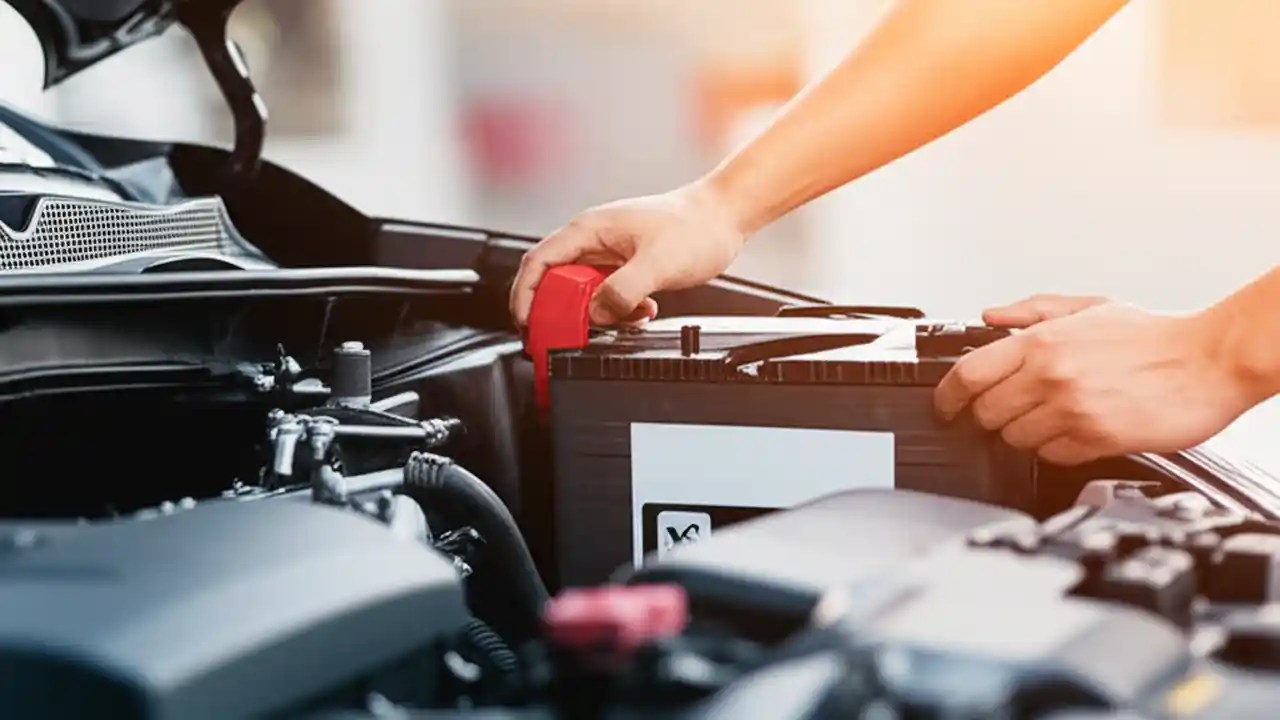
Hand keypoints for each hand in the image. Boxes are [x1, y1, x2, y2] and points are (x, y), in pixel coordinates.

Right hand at [509, 181, 747, 326]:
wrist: (727, 216)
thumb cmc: (696, 226)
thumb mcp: (657, 264)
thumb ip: (621, 292)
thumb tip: (595, 315)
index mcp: (589, 230)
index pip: (538, 263)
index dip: (525, 296)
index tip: (528, 324)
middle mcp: (594, 239)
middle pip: (556, 280)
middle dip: (559, 312)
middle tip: (565, 336)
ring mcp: (610, 251)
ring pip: (584, 290)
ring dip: (596, 313)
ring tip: (617, 322)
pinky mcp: (627, 264)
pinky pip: (608, 292)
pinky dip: (618, 309)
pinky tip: (639, 312)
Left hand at [934, 300, 1255, 465]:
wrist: (1209, 363)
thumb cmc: (1153, 337)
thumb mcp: (1088, 308)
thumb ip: (1031, 311)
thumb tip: (990, 317)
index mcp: (1042, 342)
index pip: (967, 375)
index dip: (947, 396)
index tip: (946, 405)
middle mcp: (1050, 377)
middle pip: (985, 413)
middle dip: (991, 414)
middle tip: (1011, 407)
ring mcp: (1071, 412)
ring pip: (1014, 439)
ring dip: (1025, 432)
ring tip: (1054, 415)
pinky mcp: (1094, 441)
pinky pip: (1050, 457)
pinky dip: (1055, 449)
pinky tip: (1076, 430)